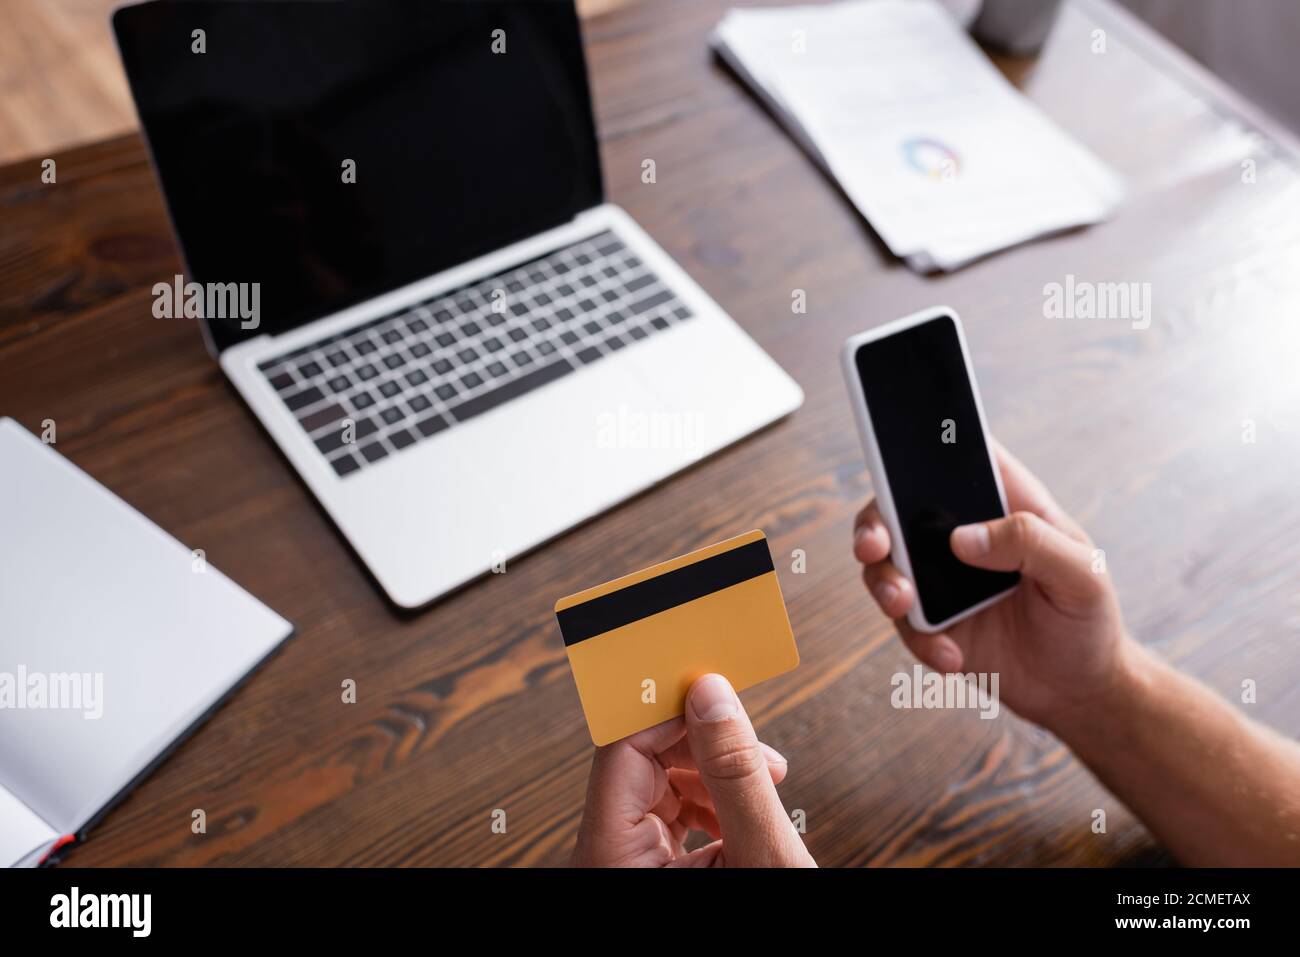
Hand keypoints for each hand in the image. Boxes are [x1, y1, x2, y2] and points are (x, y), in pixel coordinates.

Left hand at [572, 673, 815, 866]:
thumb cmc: (765, 930)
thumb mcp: (758, 855)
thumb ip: (734, 772)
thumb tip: (711, 694)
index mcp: (609, 860)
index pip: (621, 751)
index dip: (666, 711)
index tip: (711, 683)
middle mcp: (606, 859)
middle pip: (642, 763)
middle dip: (704, 743)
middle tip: (757, 744)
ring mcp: (626, 864)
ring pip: (660, 782)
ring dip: (715, 770)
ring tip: (767, 781)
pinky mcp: (651, 869)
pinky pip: (671, 812)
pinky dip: (714, 799)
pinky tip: (749, 807)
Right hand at [853, 441, 1134, 730]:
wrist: (1079, 690)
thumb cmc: (1089, 618)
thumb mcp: (1082, 573)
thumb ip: (1029, 543)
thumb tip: (963, 537)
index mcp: (1005, 503)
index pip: (959, 455)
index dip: (926, 442)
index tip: (900, 457)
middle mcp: (965, 533)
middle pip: (900, 507)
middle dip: (875, 521)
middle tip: (875, 546)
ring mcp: (940, 577)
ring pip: (887, 562)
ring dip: (884, 582)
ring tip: (904, 606)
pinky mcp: (931, 620)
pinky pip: (903, 621)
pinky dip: (919, 639)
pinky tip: (953, 656)